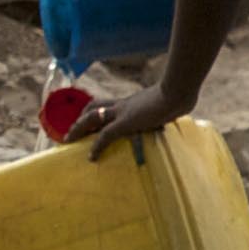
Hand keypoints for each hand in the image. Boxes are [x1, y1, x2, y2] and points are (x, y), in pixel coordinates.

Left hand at [80, 78, 198, 152]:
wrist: (178, 92)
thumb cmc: (179, 96)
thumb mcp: (168, 104)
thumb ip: (165, 109)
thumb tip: (175, 113)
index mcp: (131, 101)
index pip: (108, 103)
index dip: (95, 110)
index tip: (87, 118)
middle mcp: (123, 104)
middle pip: (94, 106)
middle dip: (80, 118)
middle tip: (70, 131)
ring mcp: (123, 112)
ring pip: (92, 117)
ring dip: (78, 128)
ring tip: (69, 140)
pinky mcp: (126, 123)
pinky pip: (105, 136)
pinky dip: (96, 146)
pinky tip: (91, 157)